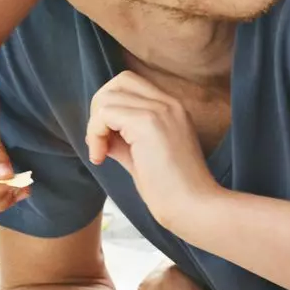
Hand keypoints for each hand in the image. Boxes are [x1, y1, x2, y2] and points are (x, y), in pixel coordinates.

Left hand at [85, 71, 219, 231]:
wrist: (194, 208)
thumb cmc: (171, 192)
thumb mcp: (143, 158)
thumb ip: (123, 140)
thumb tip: (99, 133)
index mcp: (172, 109)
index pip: (131, 85)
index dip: (111, 109)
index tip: (107, 141)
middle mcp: (168, 103)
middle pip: (119, 81)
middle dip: (99, 108)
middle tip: (99, 142)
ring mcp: (160, 110)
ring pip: (108, 96)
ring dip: (95, 125)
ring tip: (100, 152)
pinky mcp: (148, 122)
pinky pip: (105, 113)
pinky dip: (95, 133)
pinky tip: (100, 157)